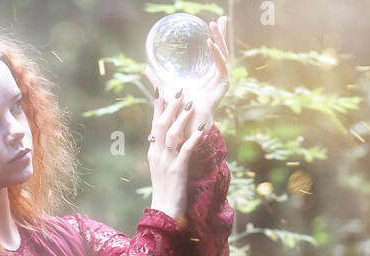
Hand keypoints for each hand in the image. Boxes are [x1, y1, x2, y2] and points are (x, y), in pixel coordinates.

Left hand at [144, 16, 229, 133]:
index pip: (214, 52)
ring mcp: (222, 79)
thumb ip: (158, 78)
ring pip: (223, 54)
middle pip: (221, 49)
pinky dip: (216, 54)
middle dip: (221, 33)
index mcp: (209, 74)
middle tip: (220, 19)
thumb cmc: (179, 108)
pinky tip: (211, 43)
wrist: (186, 122)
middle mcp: (217, 75)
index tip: (213, 23)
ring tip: (212, 26)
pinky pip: (221, 65)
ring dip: (218, 38)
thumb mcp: (167, 88)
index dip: (215, 37)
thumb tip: (146, 68)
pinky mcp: (223, 84)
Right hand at [146, 86, 203, 221]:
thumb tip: (173, 142)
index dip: (158, 107)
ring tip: (191, 103)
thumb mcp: (162, 170)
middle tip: (179, 89)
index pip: (154, 125)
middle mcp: (157, 154)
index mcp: (153, 153)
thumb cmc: (166, 193)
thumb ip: (165, 154)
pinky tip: (203, 129)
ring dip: (182, 117)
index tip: (161, 90)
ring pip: (172, 134)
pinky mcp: (177, 171)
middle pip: (161, 124)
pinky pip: (185, 150)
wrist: (164, 213)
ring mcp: (166, 162)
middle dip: (171, 106)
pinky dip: (194, 138)